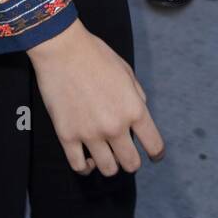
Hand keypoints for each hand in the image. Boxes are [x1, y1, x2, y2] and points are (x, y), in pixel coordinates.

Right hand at [27, 20, 164, 174]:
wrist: (62, 48)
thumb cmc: (95, 55)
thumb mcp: (126, 71)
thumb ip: (137, 97)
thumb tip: (139, 117)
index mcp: (133, 109)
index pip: (154, 145)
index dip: (156, 153)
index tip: (153, 155)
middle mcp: (115, 126)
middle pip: (131, 164)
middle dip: (131, 161)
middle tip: (125, 154)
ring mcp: (90, 133)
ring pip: (107, 169)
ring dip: (109, 164)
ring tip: (104, 155)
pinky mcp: (67, 135)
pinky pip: (79, 166)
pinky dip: (85, 167)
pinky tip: (86, 159)